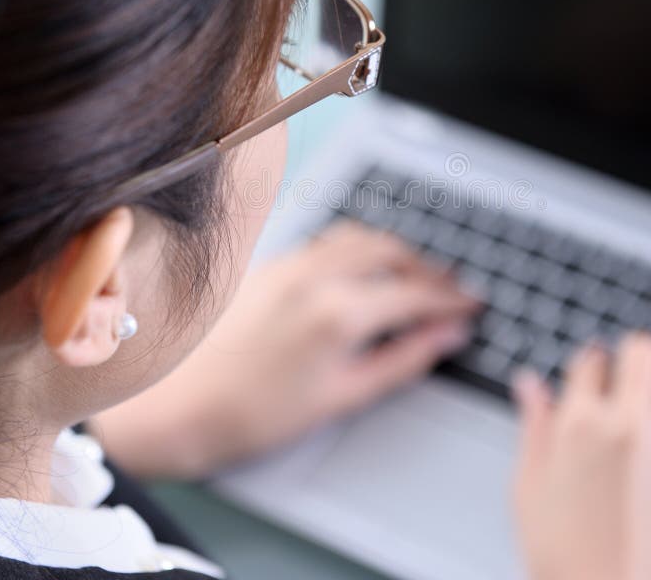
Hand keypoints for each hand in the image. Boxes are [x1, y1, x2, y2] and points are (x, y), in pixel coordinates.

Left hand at [94, 220, 479, 476]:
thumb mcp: (342, 397)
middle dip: (429, 269)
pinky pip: (328, 239)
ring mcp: (292, 264)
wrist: (178, 406)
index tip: (472, 304)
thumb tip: (446, 337)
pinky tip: (362, 267)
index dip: (451, 299)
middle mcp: (318, 276)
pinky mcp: (272, 265)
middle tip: (450, 290)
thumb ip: (403, 361)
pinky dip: (358, 246)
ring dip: (395, 250)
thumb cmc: (254, 412)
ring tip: (413, 274)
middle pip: (392, 253)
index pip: (414, 294)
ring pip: (360, 237)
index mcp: (340, 312)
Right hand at [513, 333, 650, 579]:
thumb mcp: (528, 481)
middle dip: (632, 353)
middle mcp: (627, 427)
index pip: (591, 359)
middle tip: (627, 367)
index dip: (589, 362)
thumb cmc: (558, 549)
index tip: (591, 370)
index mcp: (579, 424)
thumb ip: (533, 423)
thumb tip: (527, 381)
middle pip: (642, 351)